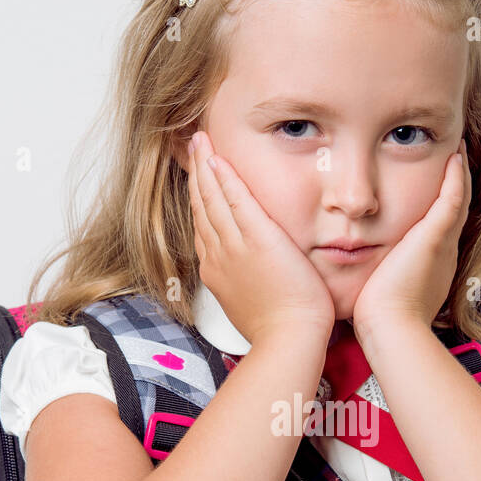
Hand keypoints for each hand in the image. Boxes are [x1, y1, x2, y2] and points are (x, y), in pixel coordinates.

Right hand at [187, 131, 335, 344]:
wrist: (288, 340)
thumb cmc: (280, 331)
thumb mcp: (251, 305)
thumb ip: (246, 283)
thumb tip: (251, 278)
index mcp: (217, 272)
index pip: (203, 227)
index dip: (198, 200)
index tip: (197, 180)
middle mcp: (219, 256)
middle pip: (201, 207)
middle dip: (196, 175)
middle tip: (192, 147)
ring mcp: (235, 247)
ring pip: (212, 199)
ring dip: (204, 166)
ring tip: (199, 140)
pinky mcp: (257, 239)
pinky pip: (236, 200)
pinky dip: (224, 176)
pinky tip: (216, 156)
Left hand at [350, 139, 470, 340]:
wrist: (390, 328)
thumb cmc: (377, 319)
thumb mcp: (376, 291)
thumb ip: (370, 276)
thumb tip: (348, 269)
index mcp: (430, 267)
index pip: (437, 229)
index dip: (437, 208)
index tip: (432, 191)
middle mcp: (443, 254)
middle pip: (452, 212)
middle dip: (453, 187)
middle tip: (453, 161)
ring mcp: (443, 245)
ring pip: (457, 201)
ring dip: (458, 175)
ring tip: (456, 150)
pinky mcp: (435, 237)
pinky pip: (453, 199)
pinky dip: (456, 177)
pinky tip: (455, 156)